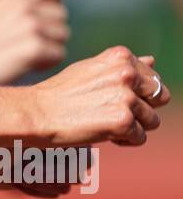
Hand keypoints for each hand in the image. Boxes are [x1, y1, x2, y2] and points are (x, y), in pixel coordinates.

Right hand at [0, 0, 69, 84]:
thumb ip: (22, 7)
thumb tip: (54, 11)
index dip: (51, 4)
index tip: (37, 20)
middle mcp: (23, 4)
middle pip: (62, 16)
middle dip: (50, 31)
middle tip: (25, 44)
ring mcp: (29, 24)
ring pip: (62, 36)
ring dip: (49, 48)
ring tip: (23, 54)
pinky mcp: (32, 46)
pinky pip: (58, 54)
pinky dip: (46, 63)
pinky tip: (26, 65)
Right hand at [30, 46, 171, 147]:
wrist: (38, 113)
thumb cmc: (62, 92)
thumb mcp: (92, 70)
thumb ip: (123, 67)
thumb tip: (153, 60)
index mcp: (121, 57)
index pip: (154, 79)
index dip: (138, 94)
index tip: (113, 98)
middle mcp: (127, 73)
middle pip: (160, 97)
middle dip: (143, 109)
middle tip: (114, 113)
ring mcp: (126, 97)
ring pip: (152, 120)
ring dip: (133, 127)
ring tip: (106, 124)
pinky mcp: (123, 121)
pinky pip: (140, 138)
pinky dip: (124, 141)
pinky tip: (103, 135)